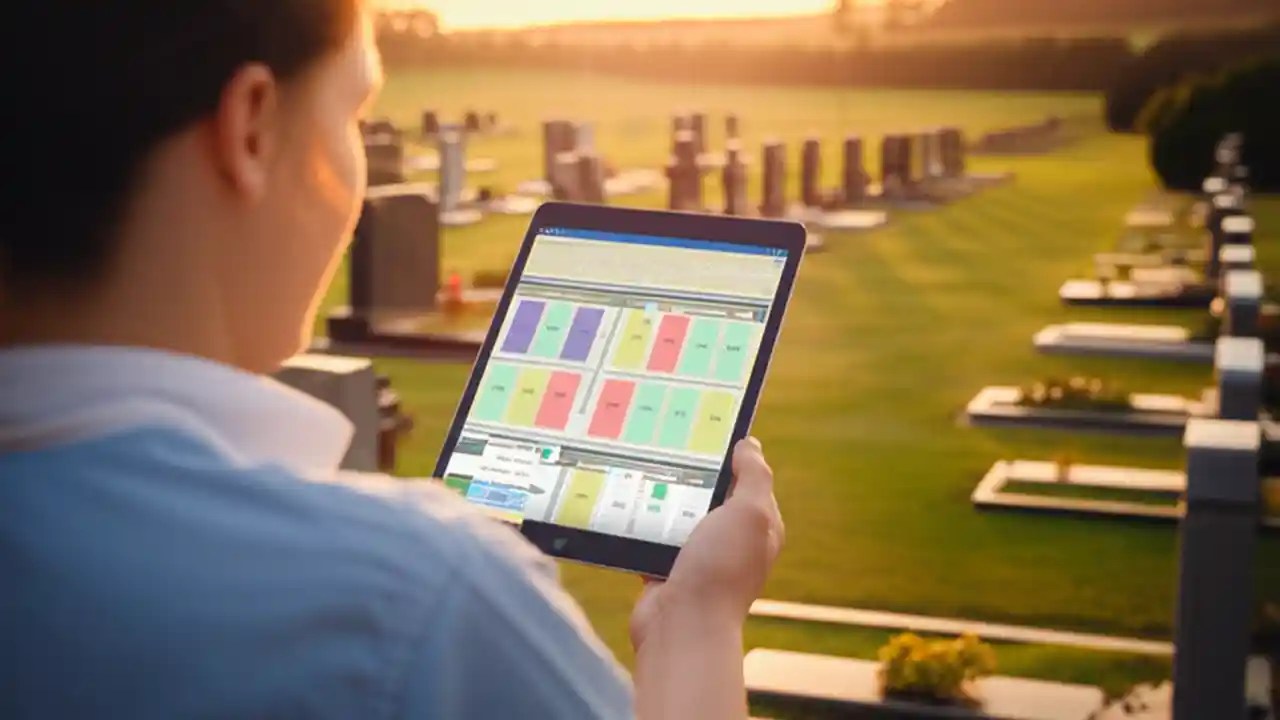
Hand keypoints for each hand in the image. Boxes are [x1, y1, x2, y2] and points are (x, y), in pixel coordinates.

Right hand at [630, 437, 783, 651]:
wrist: (681, 625)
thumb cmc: (721, 568)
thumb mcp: (750, 512)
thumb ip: (754, 477)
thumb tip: (750, 445)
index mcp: (758, 526)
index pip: (749, 482)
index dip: (733, 457)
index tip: (705, 431)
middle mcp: (731, 542)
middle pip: (711, 496)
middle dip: (693, 475)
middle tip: (667, 445)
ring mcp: (698, 557)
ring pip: (679, 514)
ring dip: (664, 499)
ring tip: (643, 469)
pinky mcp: (668, 569)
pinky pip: (654, 537)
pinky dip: (643, 525)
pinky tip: (627, 506)